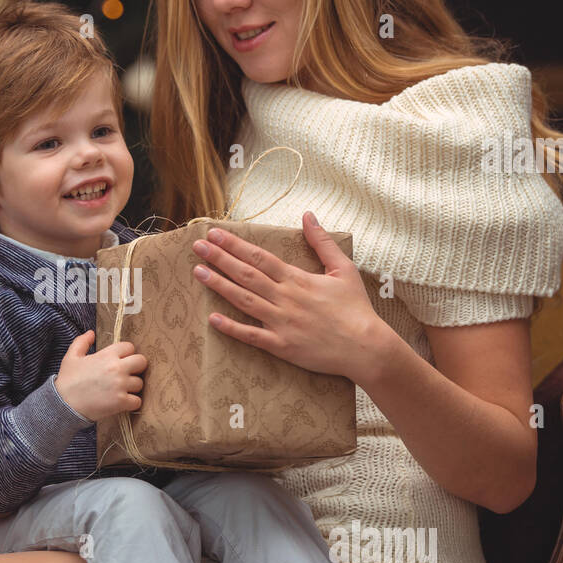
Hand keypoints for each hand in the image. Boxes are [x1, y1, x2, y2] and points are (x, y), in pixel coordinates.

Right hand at [54, 330, 146, 420]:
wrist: (64, 404)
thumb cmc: (67, 380)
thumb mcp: (71, 357)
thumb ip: (81, 342)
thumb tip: (91, 333)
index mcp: (107, 355)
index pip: (130, 347)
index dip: (126, 354)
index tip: (120, 361)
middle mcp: (117, 368)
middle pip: (141, 362)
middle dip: (136, 367)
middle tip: (127, 374)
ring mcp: (120, 385)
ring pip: (140, 383)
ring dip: (133, 387)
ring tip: (122, 390)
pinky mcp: (121, 402)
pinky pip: (137, 401)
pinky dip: (132, 403)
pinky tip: (122, 402)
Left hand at [190, 211, 389, 383]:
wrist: (366, 347)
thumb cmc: (356, 308)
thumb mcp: (344, 269)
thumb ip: (322, 242)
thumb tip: (308, 215)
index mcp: (298, 279)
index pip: (260, 257)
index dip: (235, 245)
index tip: (215, 233)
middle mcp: (285, 298)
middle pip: (246, 274)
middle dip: (219, 258)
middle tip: (197, 246)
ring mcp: (281, 323)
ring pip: (244, 300)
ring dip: (219, 285)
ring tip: (198, 272)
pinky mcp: (282, 346)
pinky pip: (251, 336)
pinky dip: (231, 328)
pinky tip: (212, 319)